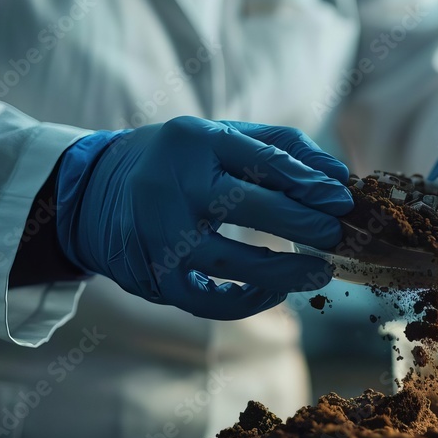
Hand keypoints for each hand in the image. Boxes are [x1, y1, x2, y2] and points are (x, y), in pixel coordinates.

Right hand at [56, 117, 352, 318]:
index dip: (310, 183)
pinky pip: (207, 300)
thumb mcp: (222, 136)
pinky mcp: (154, 276)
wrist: (95, 191)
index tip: (342, 198)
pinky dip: (245, 301)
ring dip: (284, 271)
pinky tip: (275, 291)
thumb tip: (340, 177)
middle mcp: (174, 185)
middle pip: (248, 206)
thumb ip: (281, 148)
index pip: (264, 162)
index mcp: (197, 141)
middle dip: (302, 223)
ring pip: (230, 261)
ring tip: (319, 271)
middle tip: (336, 234)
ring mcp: (161, 234)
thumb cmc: (181, 161)